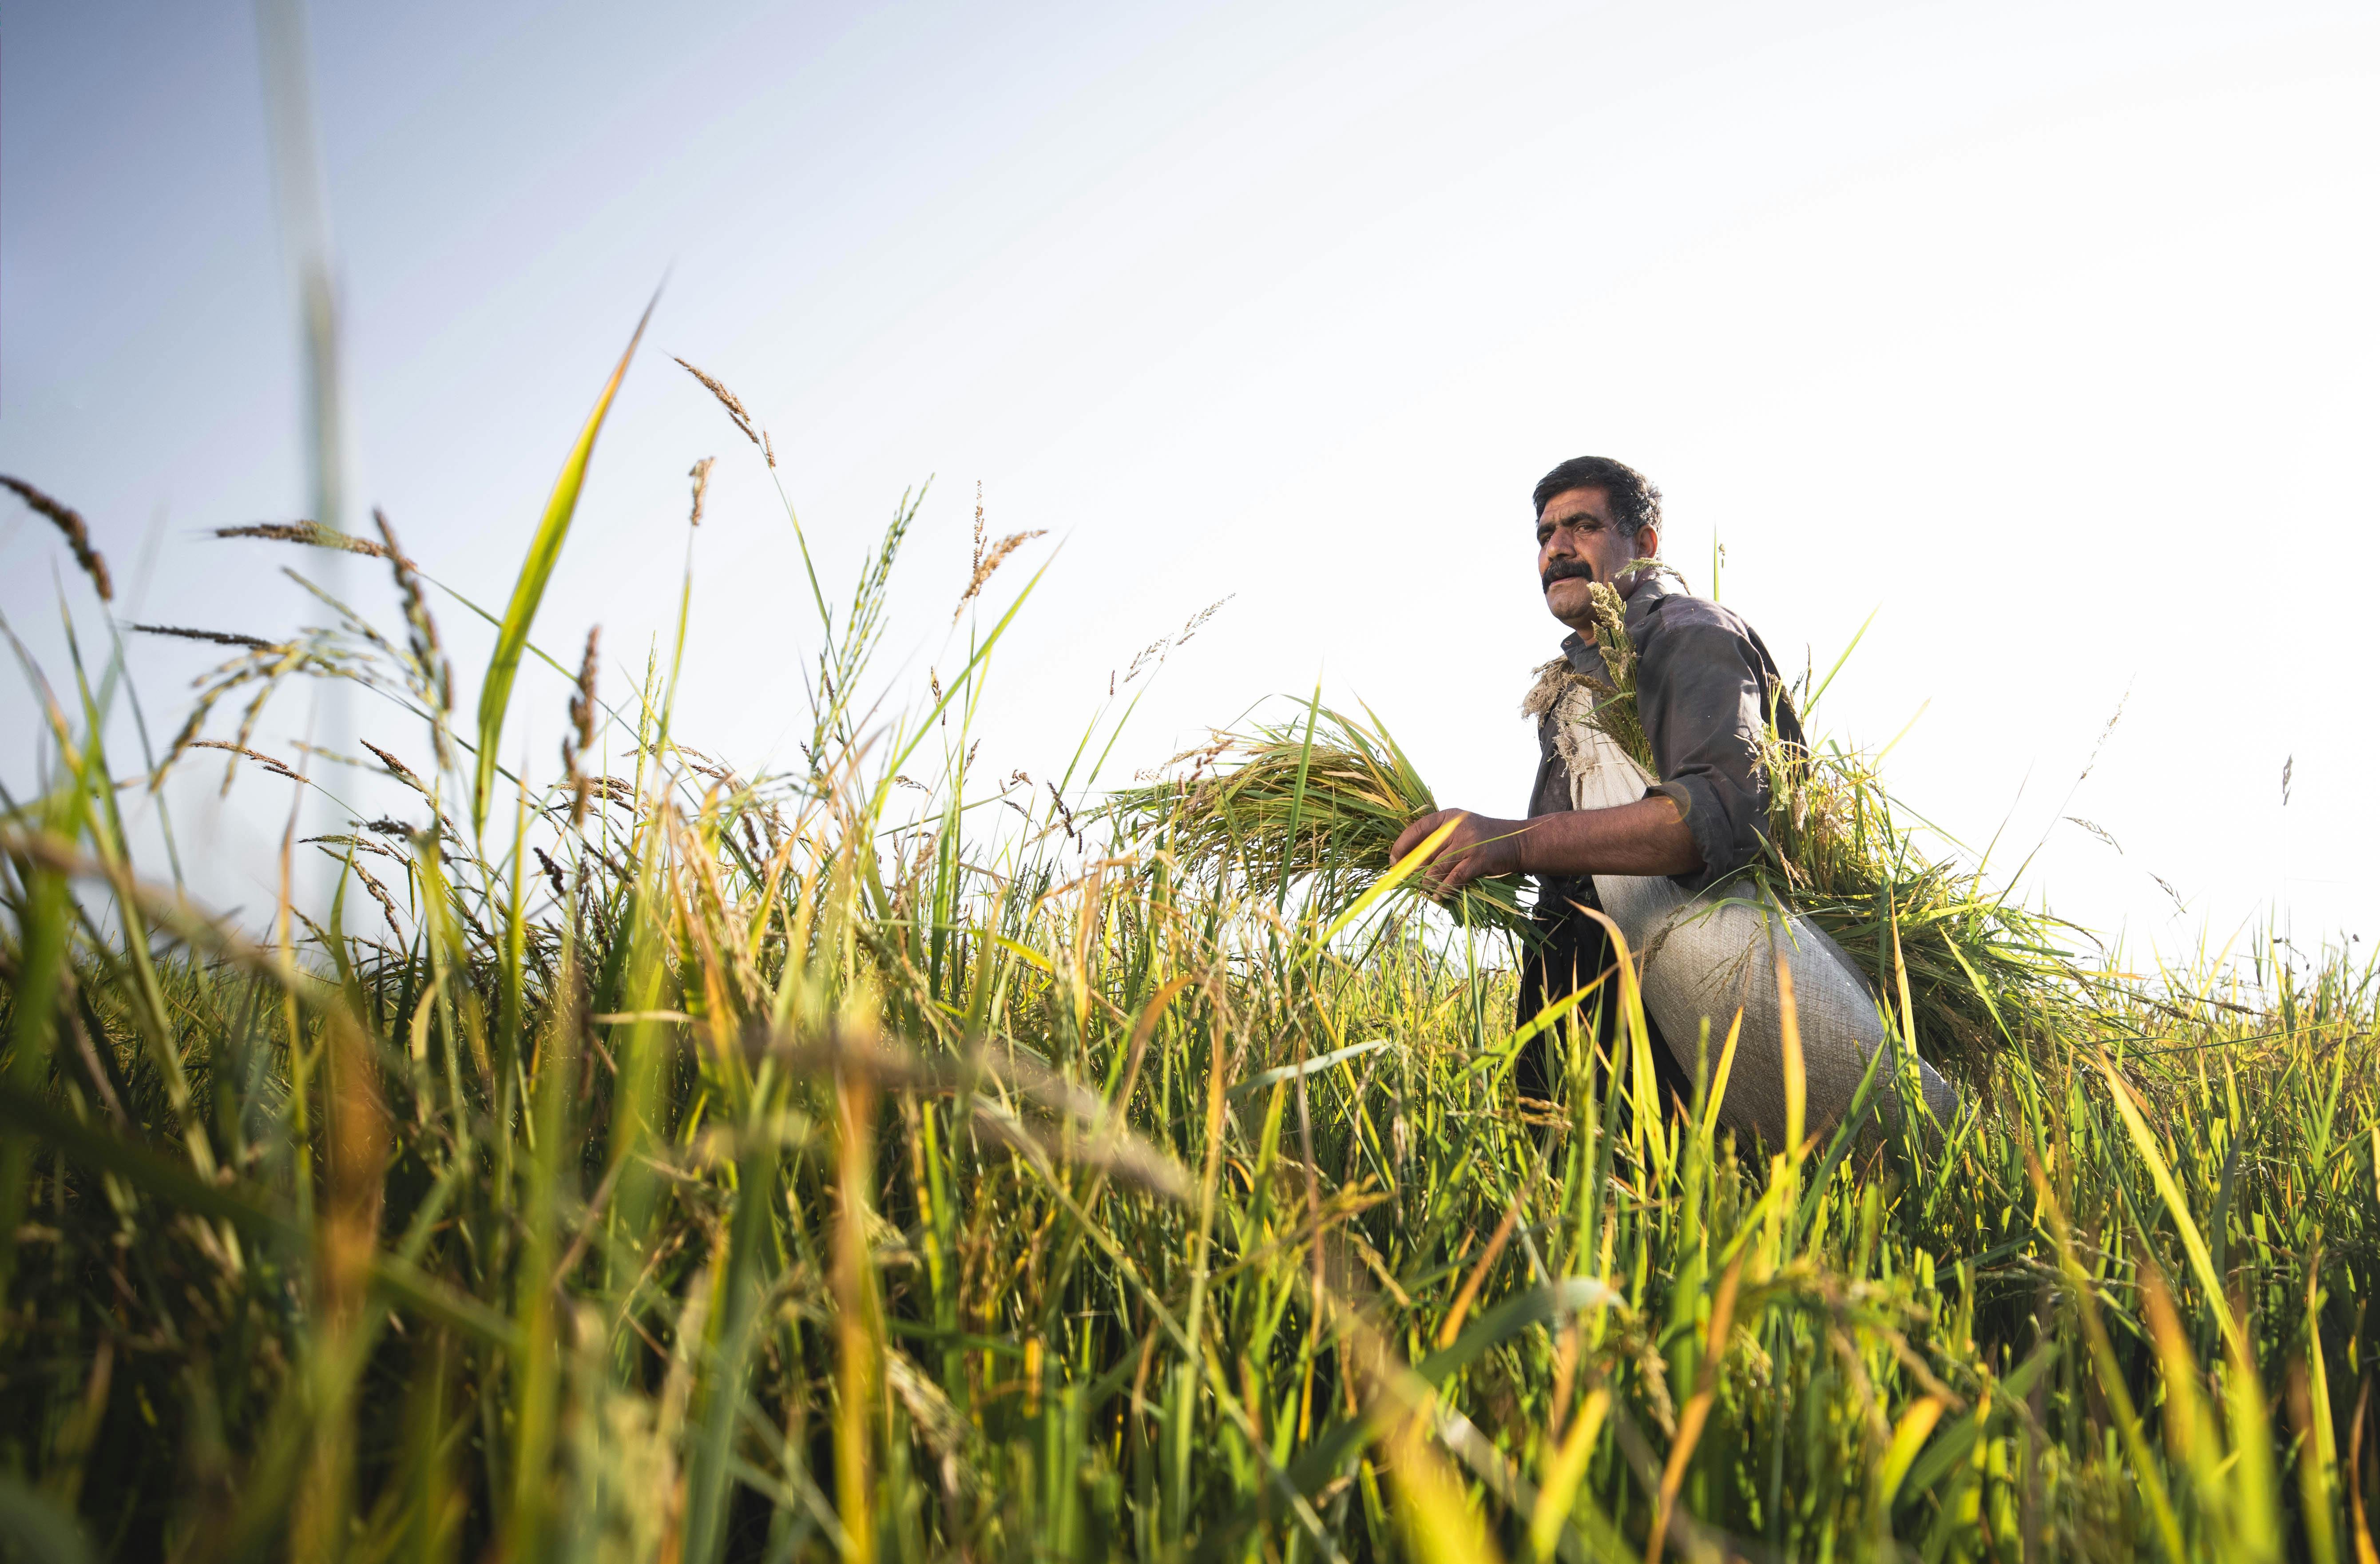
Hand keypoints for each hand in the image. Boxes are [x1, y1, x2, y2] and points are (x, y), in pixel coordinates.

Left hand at [1390, 809, 1528, 895]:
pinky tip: (1439, 895)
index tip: (1393, 860)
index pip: (1417, 829)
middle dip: (1413, 869)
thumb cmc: (1483, 838)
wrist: (1516, 841)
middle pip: (1425, 851)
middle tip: (1406, 881)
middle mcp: (1456, 827)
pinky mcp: (1478, 859)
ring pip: (1436, 867)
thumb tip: (1412, 862)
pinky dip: (1444, 889)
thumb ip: (1439, 839)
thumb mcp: (1460, 828)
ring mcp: (1468, 842)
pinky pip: (1454, 878)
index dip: (1402, 846)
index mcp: (1447, 817)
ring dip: (1427, 883)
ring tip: (1424, 891)